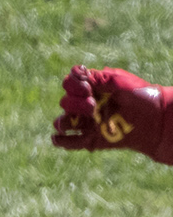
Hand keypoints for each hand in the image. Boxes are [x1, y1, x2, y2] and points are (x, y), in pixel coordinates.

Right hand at [52, 65, 172, 162]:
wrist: (156, 119)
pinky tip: (59, 138)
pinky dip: (60, 140)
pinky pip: (69, 142)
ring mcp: (88, 123)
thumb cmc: (141, 96)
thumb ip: (97, 78)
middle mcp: (87, 105)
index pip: (70, 84)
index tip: (87, 87)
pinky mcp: (91, 140)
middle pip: (65, 102)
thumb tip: (76, 74)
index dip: (73, 84)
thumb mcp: (119, 82)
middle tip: (93, 106)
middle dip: (75, 102)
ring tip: (85, 119)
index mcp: (93, 88)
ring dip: (66, 120)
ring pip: (63, 121)